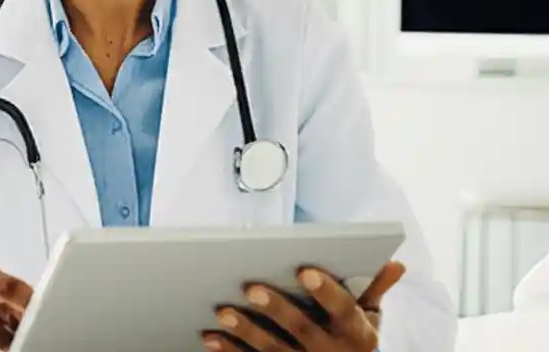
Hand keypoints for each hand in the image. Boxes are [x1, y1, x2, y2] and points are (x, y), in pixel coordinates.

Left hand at [202, 261, 405, 350]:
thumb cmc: (354, 339)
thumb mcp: (370, 318)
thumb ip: (374, 289)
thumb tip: (395, 263)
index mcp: (356, 333)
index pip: (344, 310)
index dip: (326, 291)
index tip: (304, 270)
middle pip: (303, 330)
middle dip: (277, 309)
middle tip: (251, 288)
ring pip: (275, 350)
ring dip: (247, 331)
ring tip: (223, 311)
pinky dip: (231, 351)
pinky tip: (211, 336)